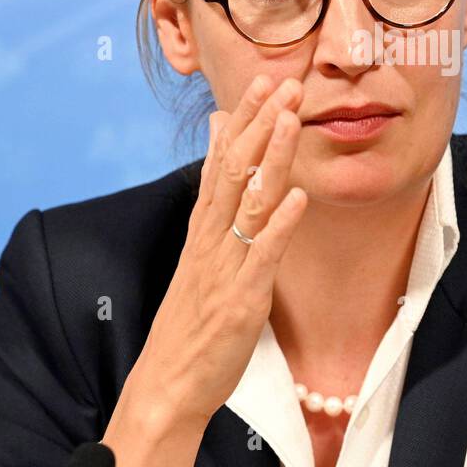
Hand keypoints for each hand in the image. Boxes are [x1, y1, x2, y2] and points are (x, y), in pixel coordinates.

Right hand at [102, 73, 307, 466]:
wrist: (167, 385)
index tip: (264, 81)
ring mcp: (225, 267)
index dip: (244, 120)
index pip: (223, 162)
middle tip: (284, 81)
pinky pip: (263, 257)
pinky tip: (299, 197)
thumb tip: (219, 161)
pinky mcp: (241, 300)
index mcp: (204, 230)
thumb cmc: (191, 322)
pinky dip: (281, 226)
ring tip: (291, 119)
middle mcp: (211, 240)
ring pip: (248, 202)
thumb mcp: (201, 257)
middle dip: (260, 123)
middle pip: (235, 170)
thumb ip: (213, 207)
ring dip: (270, 158)